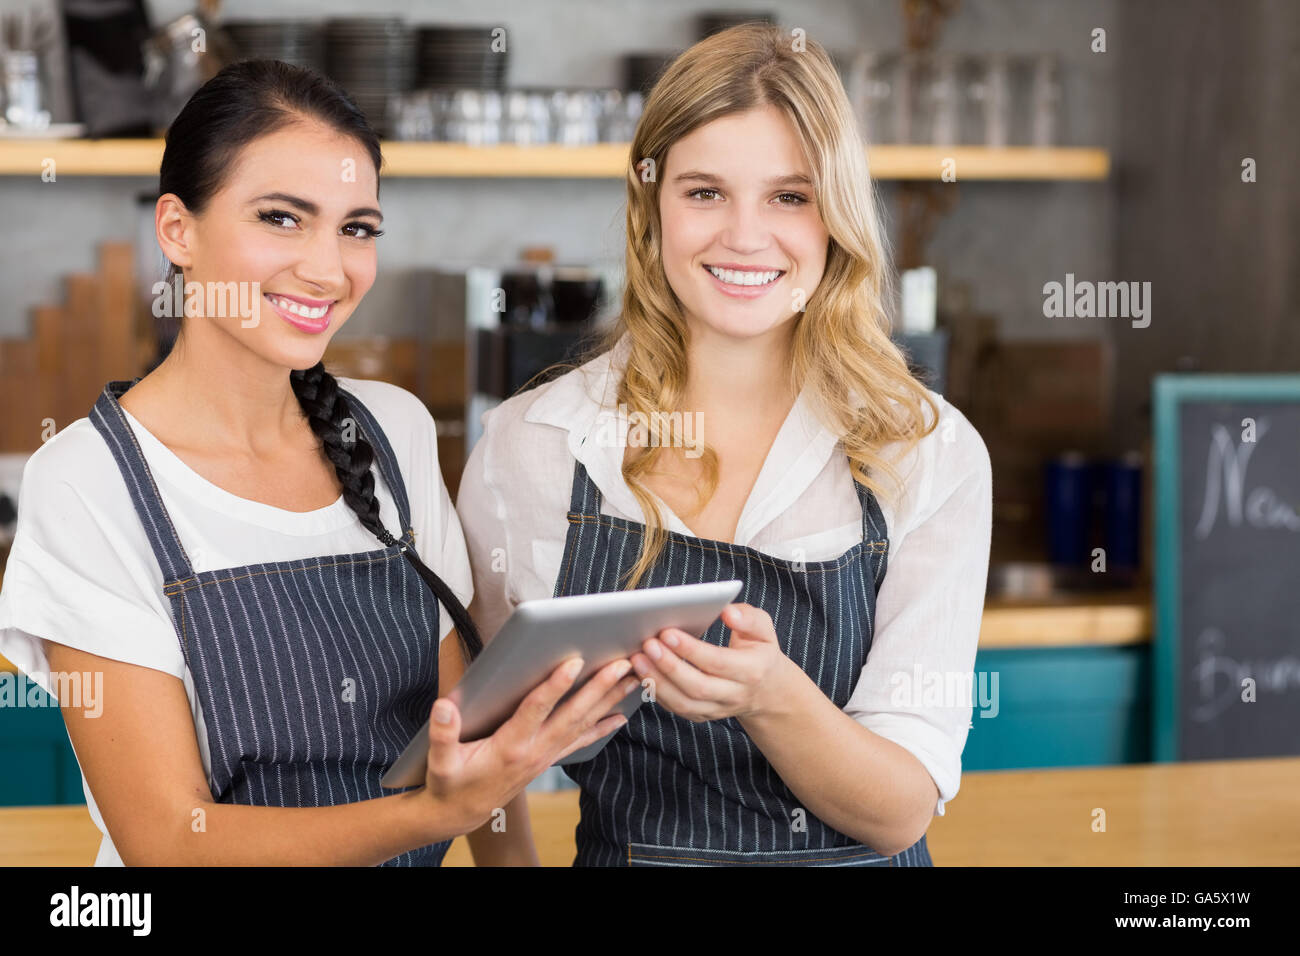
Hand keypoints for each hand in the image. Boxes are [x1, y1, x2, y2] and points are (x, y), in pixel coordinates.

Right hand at [421, 656, 637, 833]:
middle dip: (599, 687)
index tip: (574, 661)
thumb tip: (443, 706)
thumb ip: (442, 734)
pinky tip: (621, 717)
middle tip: (624, 663)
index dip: (554, 685)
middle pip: (573, 714)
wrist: (459, 813)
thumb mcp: (439, 762)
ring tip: (634, 678)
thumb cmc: (449, 782)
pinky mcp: (547, 758)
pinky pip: (580, 740)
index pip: (536, 710)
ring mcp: (545, 755)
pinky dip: (602, 728)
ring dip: (609, 701)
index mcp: (509, 746)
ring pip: (583, 724)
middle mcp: (534, 750)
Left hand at [630, 603, 789, 722]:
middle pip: (697, 686)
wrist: (767, 690)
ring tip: (637, 658)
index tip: (667, 633)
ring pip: (683, 702)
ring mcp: (717, 709)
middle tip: (647, 644)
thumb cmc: (760, 651)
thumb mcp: (764, 630)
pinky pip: (676, 708)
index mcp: (752, 670)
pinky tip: (642, 673)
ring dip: (657, 681)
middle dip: (669, 666)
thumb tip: (727, 612)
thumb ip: (748, 617)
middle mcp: (735, 694)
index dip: (691, 650)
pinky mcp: (702, 715)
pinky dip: (657, 692)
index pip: (717, 662)